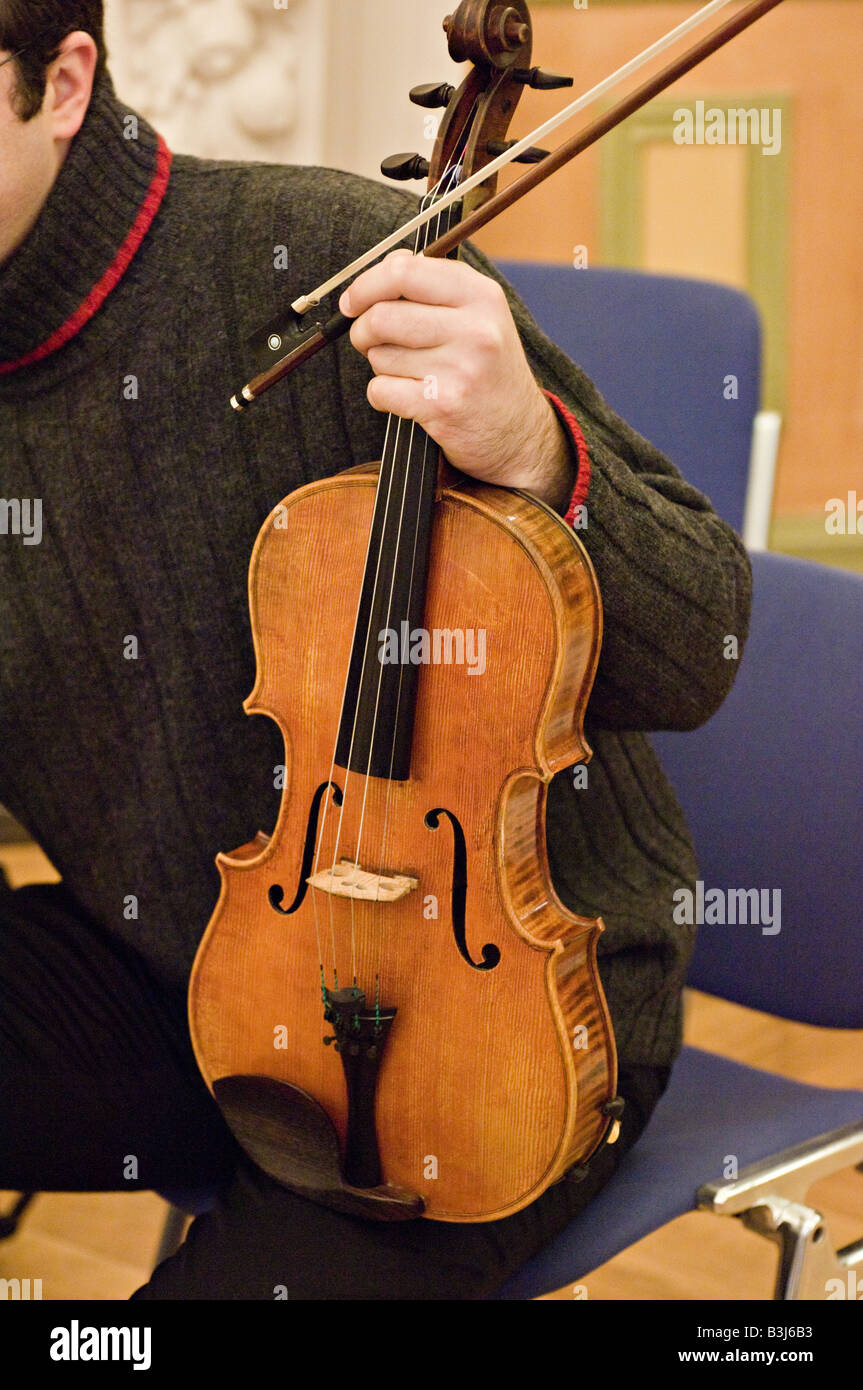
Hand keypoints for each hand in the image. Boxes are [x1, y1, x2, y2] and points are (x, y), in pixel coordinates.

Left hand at [339, 250, 574, 510]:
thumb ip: (437, 286)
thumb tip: (388, 264)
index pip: (405, 272)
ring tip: (412, 373)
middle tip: (369, 342)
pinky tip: (410, 398)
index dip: (366, 285)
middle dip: (363, 331)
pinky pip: (380, 390)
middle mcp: (475, 329)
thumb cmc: (490, 371)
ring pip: (380, 355)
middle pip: (382, 316)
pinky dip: (384, 395)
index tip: (352, 301)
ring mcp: (460, 369)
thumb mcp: (481, 317)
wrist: (520, 435)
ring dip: (381, 366)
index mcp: (482, 296)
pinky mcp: (442, 406)